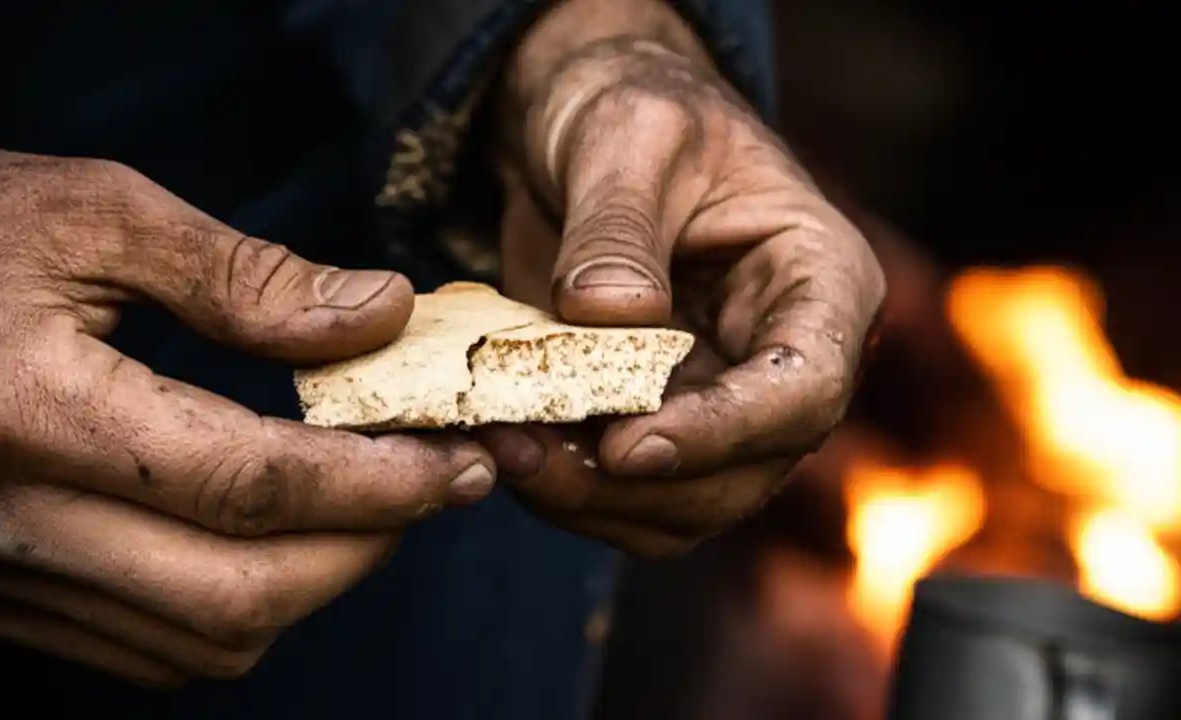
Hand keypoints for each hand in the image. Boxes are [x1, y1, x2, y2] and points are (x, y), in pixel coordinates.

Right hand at [0, 147, 495, 684]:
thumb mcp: (103, 212)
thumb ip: (249, 277)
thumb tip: (383, 316)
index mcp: (22, 406)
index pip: (246, 483)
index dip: (377, 482)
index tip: (459, 460)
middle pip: (238, 593)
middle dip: (364, 547)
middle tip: (431, 484)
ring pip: (204, 641)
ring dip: (314, 581)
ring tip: (363, 501)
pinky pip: (154, 648)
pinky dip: (243, 604)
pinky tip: (274, 532)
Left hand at [480, 2, 884, 556]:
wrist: (588, 130)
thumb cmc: (633, 110)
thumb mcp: (627, 135)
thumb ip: (619, 224)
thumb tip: (608, 316)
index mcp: (818, 281)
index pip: (805, 387)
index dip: (725, 431)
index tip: (630, 445)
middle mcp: (781, 359)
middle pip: (745, 473)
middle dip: (638, 485)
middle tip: (528, 456)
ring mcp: (721, 403)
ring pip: (682, 506)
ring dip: (591, 499)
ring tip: (501, 449)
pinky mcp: (655, 423)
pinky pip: (625, 494)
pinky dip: (566, 487)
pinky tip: (504, 445)